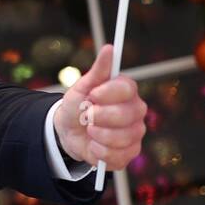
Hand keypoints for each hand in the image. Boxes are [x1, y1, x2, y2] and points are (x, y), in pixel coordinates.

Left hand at [54, 44, 146, 169]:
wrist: (68, 131)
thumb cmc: (78, 105)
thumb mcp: (83, 86)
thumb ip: (98, 70)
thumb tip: (110, 48)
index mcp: (127, 91)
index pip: (127, 89)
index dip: (105, 93)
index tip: (91, 95)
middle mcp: (136, 111)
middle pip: (125, 115)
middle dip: (98, 116)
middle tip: (86, 115)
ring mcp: (135, 133)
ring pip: (122, 137)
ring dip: (97, 135)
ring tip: (89, 130)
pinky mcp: (129, 153)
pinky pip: (118, 156)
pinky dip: (99, 151)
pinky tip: (94, 145)